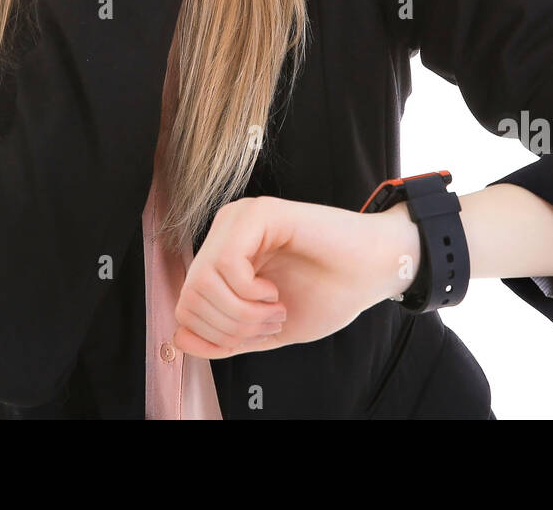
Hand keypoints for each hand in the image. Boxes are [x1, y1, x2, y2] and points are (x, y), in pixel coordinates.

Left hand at [172, 196, 419, 359]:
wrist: (373, 272)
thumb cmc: (328, 292)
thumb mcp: (265, 329)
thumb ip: (224, 337)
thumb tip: (178, 339)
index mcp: (223, 255)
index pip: (185, 307)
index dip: (219, 336)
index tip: (260, 333)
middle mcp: (224, 231)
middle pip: (189, 298)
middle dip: (230, 328)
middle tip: (271, 321)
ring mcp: (240, 218)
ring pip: (201, 283)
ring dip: (242, 314)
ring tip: (276, 308)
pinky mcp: (259, 213)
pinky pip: (226, 265)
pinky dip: (248, 293)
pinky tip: (274, 292)